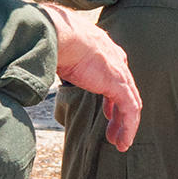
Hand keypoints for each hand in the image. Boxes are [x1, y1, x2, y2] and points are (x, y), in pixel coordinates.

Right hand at [43, 3, 141, 150]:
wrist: (60, 35)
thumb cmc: (55, 39)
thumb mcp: (64, 51)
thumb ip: (64, 61)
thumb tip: (47, 65)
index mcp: (106, 52)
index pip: (116, 79)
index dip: (113, 99)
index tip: (107, 114)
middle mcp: (118, 62)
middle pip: (126, 94)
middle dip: (120, 116)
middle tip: (113, 134)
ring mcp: (120, 73)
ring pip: (130, 105)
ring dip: (125, 126)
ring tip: (120, 143)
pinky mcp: (119, 84)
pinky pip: (129, 111)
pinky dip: (128, 128)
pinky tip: (123, 142)